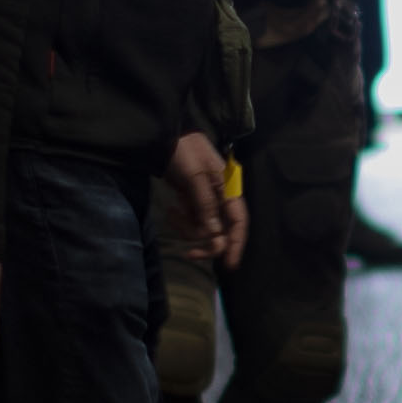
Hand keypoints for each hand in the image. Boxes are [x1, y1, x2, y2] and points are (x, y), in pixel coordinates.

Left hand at [168, 131, 247, 270]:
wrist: (163, 138)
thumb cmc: (183, 152)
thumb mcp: (194, 176)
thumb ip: (205, 204)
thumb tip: (215, 234)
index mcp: (228, 189)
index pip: (238, 221)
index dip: (237, 243)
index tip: (230, 264)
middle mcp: (220, 198)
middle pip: (221, 231)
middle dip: (205, 242)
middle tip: (189, 254)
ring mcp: (206, 201)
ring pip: (203, 228)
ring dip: (187, 228)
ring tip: (171, 214)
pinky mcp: (192, 202)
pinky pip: (191, 221)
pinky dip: (181, 221)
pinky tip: (172, 210)